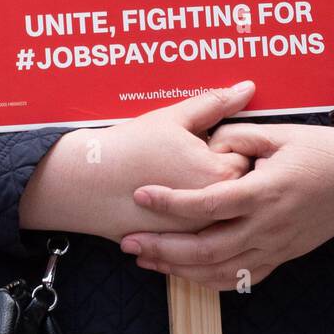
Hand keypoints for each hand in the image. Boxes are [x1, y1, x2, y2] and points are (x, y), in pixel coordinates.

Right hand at [21, 81, 256, 242]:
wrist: (86, 182)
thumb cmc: (129, 146)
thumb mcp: (175, 117)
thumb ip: (216, 103)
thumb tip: (248, 87)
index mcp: (221, 173)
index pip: (245, 156)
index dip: (219, 145)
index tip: (194, 142)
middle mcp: (216, 209)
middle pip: (236, 187)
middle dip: (216, 173)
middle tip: (182, 161)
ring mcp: (198, 233)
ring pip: (218, 211)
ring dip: (206, 198)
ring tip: (173, 180)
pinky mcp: (179, 246)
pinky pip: (197, 231)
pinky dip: (189, 219)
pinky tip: (166, 205)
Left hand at [119, 121, 333, 289]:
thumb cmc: (322, 151)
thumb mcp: (280, 133)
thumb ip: (239, 135)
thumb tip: (205, 140)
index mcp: (266, 191)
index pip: (208, 203)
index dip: (171, 201)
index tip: (140, 194)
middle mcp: (268, 226)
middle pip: (206, 249)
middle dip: (163, 249)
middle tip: (128, 242)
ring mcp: (276, 246)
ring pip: (220, 271)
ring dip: (179, 269)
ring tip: (146, 259)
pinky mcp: (282, 257)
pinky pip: (241, 278)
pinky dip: (209, 280)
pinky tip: (184, 272)